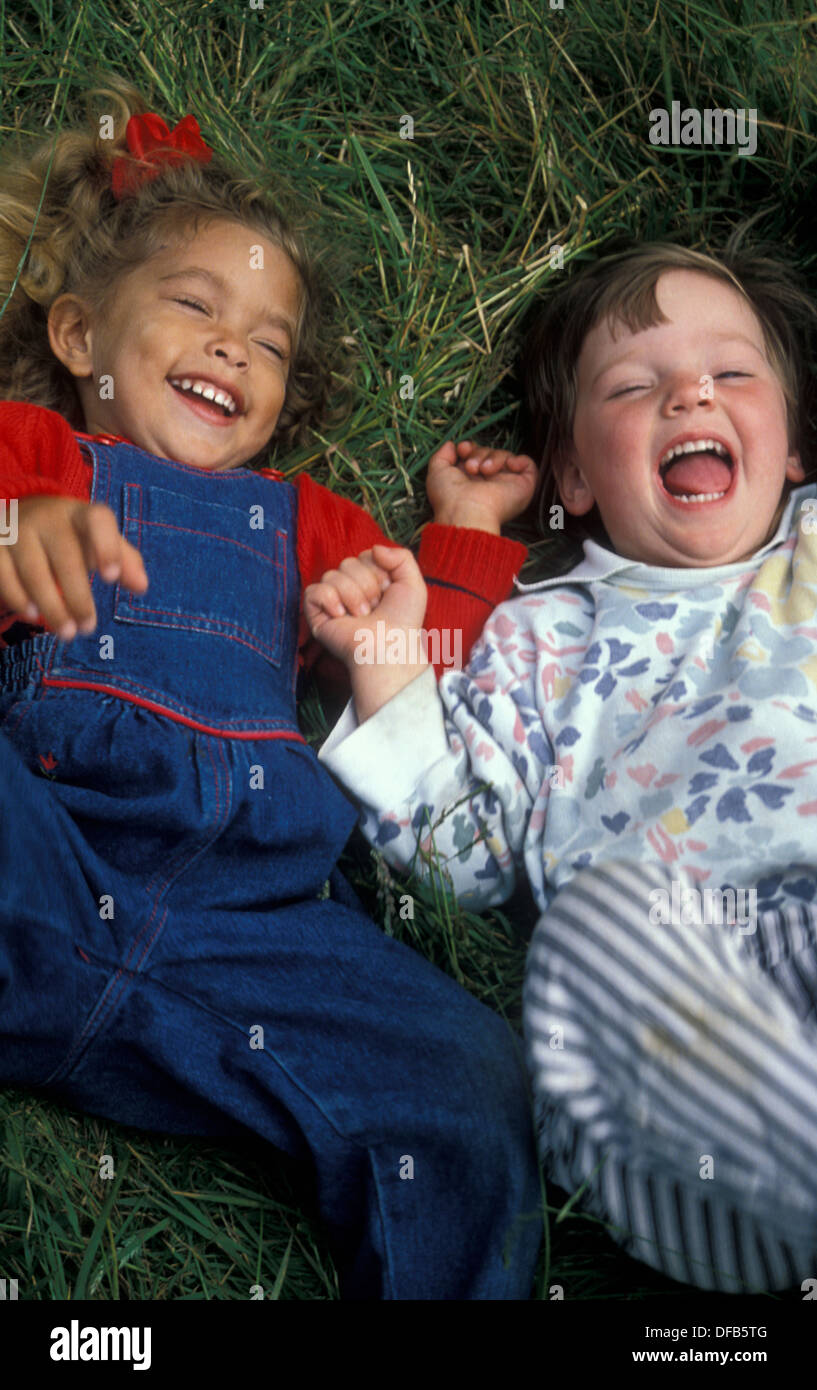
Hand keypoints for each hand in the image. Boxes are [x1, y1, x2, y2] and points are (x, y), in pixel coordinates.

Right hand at [0, 495, 147, 640]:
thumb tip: (141, 586)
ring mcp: (18, 531)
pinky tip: (33, 615)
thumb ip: (124, 560)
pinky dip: (18, 598)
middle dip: (78, 596)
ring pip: (34, 571)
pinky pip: (4, 575)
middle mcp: (48, 518)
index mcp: (80, 514)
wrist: (18, 513)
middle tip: (89, 627)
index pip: (98, 520)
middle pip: (66, 556)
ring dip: (52, 606)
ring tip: (67, 632)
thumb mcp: (98, 540)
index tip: (112, 578)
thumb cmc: (70, 535)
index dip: (107, 547)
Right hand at [305, 545, 428, 718]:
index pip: (365, 555)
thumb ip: (401, 556)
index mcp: (369, 579)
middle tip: (375, 608)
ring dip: (352, 596)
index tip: (387, 593)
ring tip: (362, 616)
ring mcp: (332, 601)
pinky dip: (330, 600)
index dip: (378, 572)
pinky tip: (341, 616)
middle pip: (347, 563)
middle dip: (366, 585)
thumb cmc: (403, 620)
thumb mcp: (413, 583)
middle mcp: (349, 587)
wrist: (390, 647)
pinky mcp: (316, 614)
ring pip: (332, 575)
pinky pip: (314, 591)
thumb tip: (374, 548)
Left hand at [426, 439, 537, 531]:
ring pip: (505, 455)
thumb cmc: (449, 497)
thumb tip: (452, 444)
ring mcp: (507, 485)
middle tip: (471, 468)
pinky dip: (520, 460)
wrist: (465, 511)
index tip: (462, 450)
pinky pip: (528, 465)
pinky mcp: (524, 486)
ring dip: (493, 458)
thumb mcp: (437, 472)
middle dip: (478, 453)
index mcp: (471, 481)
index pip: (476, 454)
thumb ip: (442, 455)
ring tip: (483, 471)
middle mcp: (490, 483)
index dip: (469, 448)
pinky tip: (509, 465)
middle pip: (489, 452)